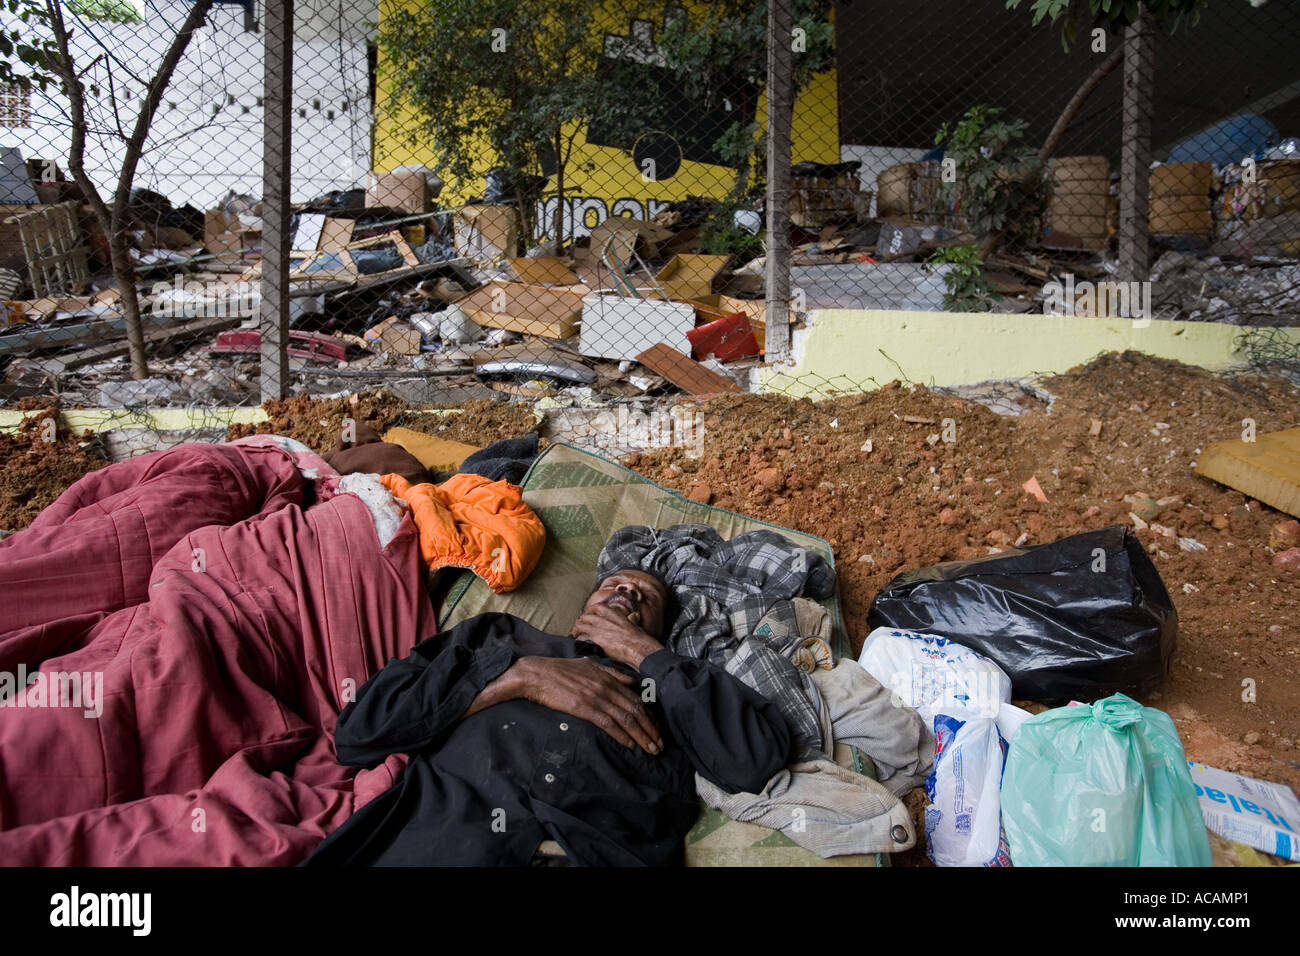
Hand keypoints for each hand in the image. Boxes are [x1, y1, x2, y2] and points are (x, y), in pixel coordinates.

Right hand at [514, 656, 662, 753]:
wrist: (537, 673)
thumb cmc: (561, 670)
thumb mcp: (590, 665)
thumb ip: (612, 673)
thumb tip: (631, 681)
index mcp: (609, 677)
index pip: (637, 699)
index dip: (650, 716)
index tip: (658, 729)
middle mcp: (607, 687)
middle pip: (636, 710)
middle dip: (651, 729)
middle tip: (660, 744)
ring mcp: (597, 697)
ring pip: (626, 718)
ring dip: (642, 735)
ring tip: (650, 748)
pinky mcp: (584, 708)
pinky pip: (608, 723)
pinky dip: (622, 735)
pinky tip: (630, 744)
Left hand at [571, 604, 663, 669]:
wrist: (638, 647)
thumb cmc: (638, 637)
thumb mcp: (634, 623)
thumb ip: (630, 619)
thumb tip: (633, 616)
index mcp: (613, 612)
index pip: (596, 607)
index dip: (590, 611)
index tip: (588, 615)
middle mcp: (603, 618)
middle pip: (585, 616)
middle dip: (580, 621)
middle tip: (578, 626)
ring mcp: (598, 628)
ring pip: (580, 625)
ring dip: (576, 630)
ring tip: (574, 634)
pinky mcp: (595, 639)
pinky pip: (581, 636)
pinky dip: (578, 639)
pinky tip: (578, 642)